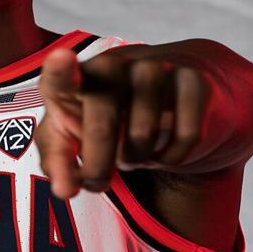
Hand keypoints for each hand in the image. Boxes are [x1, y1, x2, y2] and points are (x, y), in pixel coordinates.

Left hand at [36, 46, 221, 198]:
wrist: (175, 96)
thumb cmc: (113, 117)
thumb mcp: (75, 134)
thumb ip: (58, 160)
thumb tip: (64, 191)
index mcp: (79, 78)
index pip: (64, 75)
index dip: (61, 70)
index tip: (60, 60)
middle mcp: (116, 65)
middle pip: (102, 128)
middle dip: (98, 168)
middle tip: (98, 180)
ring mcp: (157, 68)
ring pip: (143, 136)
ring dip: (137, 159)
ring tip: (135, 149)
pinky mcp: (194, 81)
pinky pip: (184, 136)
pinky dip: (172, 156)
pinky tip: (167, 146)